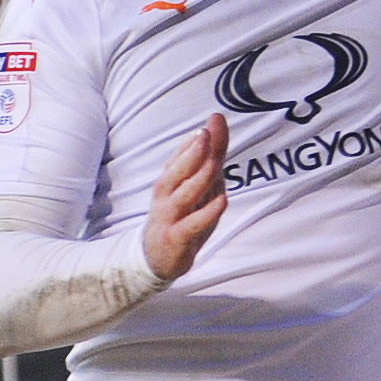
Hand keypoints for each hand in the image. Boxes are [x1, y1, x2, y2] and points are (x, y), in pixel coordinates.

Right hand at [144, 113, 227, 280]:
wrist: (158, 259)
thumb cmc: (182, 216)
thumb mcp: (199, 185)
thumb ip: (210, 155)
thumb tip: (216, 120)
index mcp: (170, 182)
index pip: (180, 158)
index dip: (193, 141)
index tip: (211, 121)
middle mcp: (166, 197)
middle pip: (175, 173)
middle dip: (190, 153)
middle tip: (205, 134)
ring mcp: (169, 218)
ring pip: (182, 196)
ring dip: (197, 179)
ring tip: (213, 162)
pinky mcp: (176, 239)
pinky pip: (191, 225)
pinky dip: (206, 214)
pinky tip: (221, 201)